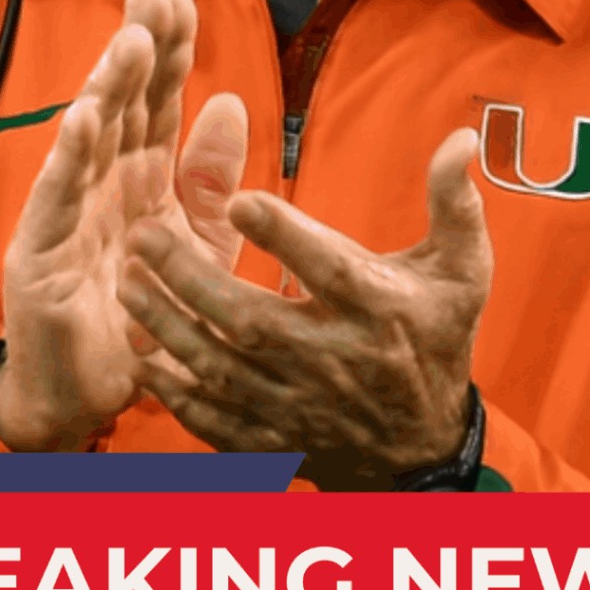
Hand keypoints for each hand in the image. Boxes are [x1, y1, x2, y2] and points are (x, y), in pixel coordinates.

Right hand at [0, 0, 247, 449]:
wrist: (90, 395)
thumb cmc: (141, 314)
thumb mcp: (197, 243)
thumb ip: (212, 178)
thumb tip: (231, 101)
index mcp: (140, 175)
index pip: (157, 100)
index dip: (169, 50)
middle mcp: (101, 183)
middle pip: (122, 104)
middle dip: (138, 48)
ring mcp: (66, 212)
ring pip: (89, 139)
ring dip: (107, 88)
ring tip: (130, 42)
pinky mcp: (38, 252)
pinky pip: (56, 198)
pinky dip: (68, 157)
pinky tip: (82, 117)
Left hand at [118, 127, 491, 488]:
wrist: (424, 451)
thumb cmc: (437, 342)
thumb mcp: (462, 272)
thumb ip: (454, 203)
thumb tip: (461, 137)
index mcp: (379, 310)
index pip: (329, 267)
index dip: (284, 234)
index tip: (237, 198)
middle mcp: (335, 359)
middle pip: (252, 319)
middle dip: (192, 277)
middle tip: (143, 235)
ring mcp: (299, 406)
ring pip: (221, 367)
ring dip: (168, 325)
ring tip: (127, 281)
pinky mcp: (274, 440)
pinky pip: (213, 419)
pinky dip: (175, 391)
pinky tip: (141, 354)